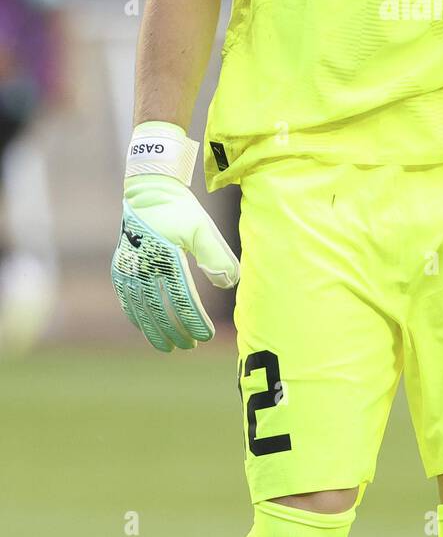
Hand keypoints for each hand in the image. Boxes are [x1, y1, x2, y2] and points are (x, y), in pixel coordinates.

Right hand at [110, 123, 239, 351]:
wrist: (149, 190)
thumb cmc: (181, 210)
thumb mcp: (203, 229)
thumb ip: (217, 256)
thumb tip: (229, 284)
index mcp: (166, 256)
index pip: (182, 298)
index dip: (193, 321)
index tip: (205, 336)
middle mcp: (143, 265)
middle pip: (160, 309)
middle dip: (176, 331)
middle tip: (190, 346)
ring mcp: (128, 267)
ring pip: (141, 309)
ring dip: (155, 330)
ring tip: (169, 346)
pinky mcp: (120, 267)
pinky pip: (126, 299)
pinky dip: (136, 317)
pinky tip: (146, 328)